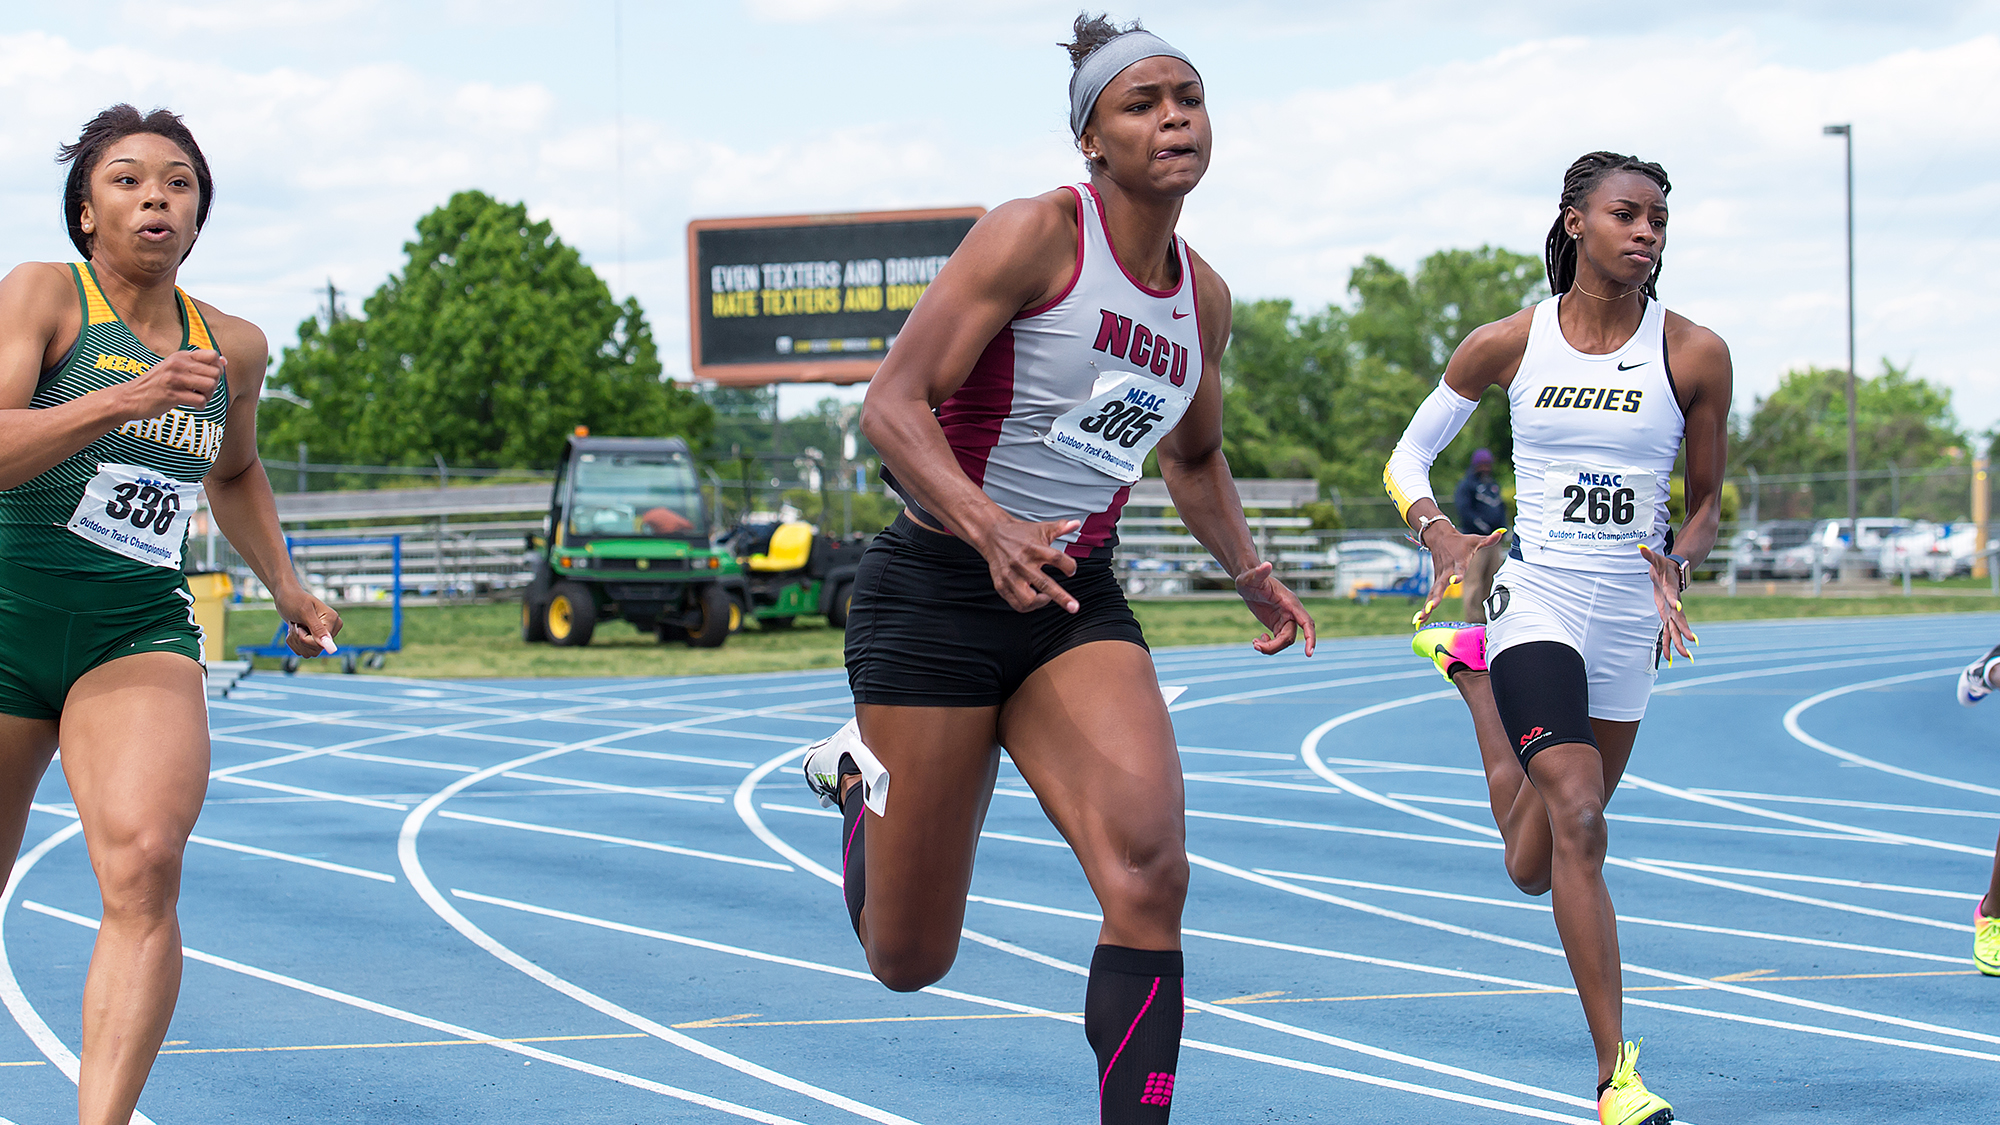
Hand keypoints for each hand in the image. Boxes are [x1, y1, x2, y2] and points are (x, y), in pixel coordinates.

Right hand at [114, 350, 224, 420]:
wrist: (129, 398)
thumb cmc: (157, 384)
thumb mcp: (175, 367)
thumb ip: (198, 364)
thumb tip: (224, 361)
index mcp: (180, 356)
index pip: (213, 355)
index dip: (217, 368)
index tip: (209, 377)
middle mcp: (178, 364)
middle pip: (215, 372)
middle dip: (214, 385)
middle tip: (202, 391)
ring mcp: (174, 379)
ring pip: (210, 385)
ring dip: (208, 396)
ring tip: (198, 398)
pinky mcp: (171, 395)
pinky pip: (200, 401)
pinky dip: (201, 406)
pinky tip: (192, 405)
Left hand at [275, 588, 342, 657]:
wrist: (285, 596)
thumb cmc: (294, 599)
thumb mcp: (305, 612)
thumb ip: (317, 629)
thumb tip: (328, 645)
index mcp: (333, 620)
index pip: (321, 644)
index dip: (305, 638)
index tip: (299, 625)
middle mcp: (331, 629)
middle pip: (315, 650)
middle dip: (300, 640)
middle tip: (296, 625)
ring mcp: (322, 635)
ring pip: (309, 652)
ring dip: (295, 641)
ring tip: (295, 626)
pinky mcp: (314, 639)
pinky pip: (304, 650)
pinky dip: (294, 642)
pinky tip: (295, 629)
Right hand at [974, 515, 1081, 612]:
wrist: (992, 534)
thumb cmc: (1019, 534)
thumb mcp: (1041, 529)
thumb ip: (1060, 528)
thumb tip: (1076, 523)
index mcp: (1033, 548)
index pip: (1056, 558)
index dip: (1069, 566)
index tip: (1072, 570)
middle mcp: (1021, 563)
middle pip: (1044, 583)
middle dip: (1061, 597)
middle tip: (1073, 607)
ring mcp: (1010, 576)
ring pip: (1027, 599)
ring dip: (1041, 602)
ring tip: (1047, 597)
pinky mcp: (1001, 585)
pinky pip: (1016, 604)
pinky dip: (1028, 606)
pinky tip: (1035, 600)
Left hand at [1235, 561, 1315, 655]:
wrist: (1247, 581)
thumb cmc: (1250, 578)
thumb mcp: (1251, 577)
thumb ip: (1259, 572)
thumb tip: (1267, 565)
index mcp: (1290, 602)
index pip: (1306, 622)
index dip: (1310, 637)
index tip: (1309, 653)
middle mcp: (1290, 612)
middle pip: (1291, 637)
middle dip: (1275, 646)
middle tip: (1256, 645)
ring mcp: (1285, 619)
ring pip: (1284, 641)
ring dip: (1270, 647)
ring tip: (1255, 643)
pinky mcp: (1277, 624)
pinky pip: (1278, 641)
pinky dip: (1268, 645)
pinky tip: (1257, 640)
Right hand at [1414, 526, 1505, 625]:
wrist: (1438, 536)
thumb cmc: (1460, 541)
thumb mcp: (1474, 539)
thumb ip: (1488, 539)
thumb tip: (1502, 532)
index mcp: (1457, 561)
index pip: (1459, 568)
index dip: (1458, 574)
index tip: (1455, 580)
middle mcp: (1446, 570)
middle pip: (1440, 585)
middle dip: (1436, 596)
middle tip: (1432, 606)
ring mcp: (1439, 576)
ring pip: (1432, 593)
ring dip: (1427, 606)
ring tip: (1421, 618)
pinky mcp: (1436, 581)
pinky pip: (1430, 596)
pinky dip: (1425, 608)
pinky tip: (1420, 620)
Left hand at [1637, 545, 1694, 664]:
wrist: (1672, 572)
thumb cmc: (1663, 567)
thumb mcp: (1656, 560)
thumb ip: (1649, 555)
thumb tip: (1640, 547)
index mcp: (1671, 591)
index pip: (1673, 597)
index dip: (1675, 603)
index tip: (1678, 609)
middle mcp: (1674, 604)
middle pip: (1679, 619)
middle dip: (1684, 631)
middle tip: (1690, 642)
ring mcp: (1672, 611)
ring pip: (1675, 630)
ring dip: (1679, 643)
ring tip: (1684, 657)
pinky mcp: (1668, 616)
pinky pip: (1669, 632)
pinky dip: (1670, 644)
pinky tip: (1670, 657)